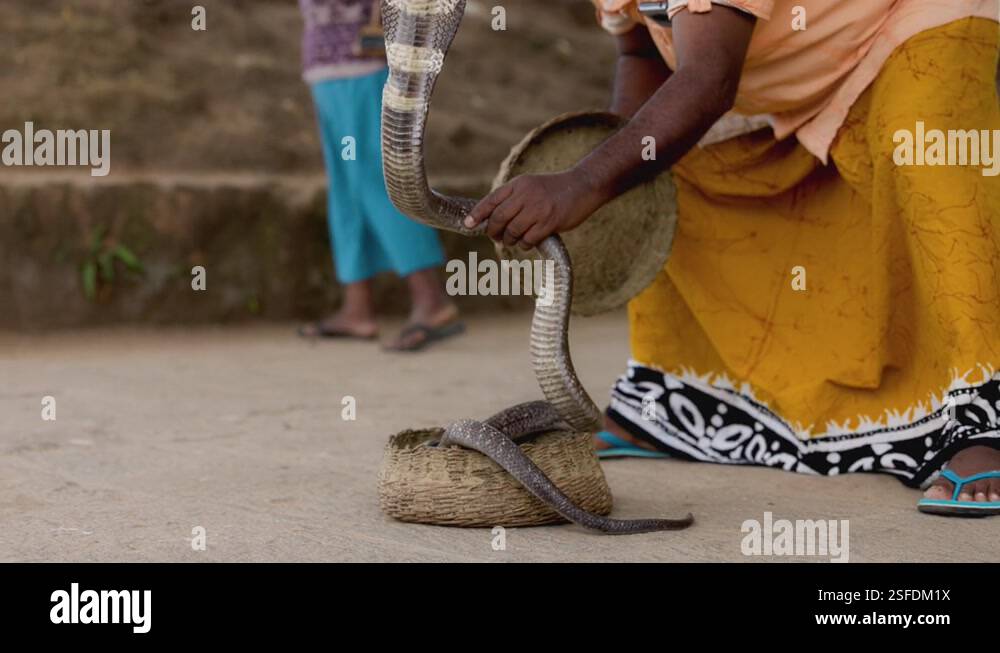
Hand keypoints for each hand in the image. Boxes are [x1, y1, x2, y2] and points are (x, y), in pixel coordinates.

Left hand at [463, 171, 602, 248]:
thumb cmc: (554, 190)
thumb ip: (513, 198)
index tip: (467, 224)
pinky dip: (524, 244)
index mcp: (518, 184)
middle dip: (493, 231)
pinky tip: (528, 242)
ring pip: (512, 231)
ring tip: (514, 240)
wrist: (583, 186)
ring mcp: (538, 209)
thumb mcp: (531, 186)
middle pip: (499, 218)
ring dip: (510, 240)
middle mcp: (525, 195)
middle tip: (496, 237)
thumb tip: (491, 219)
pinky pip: (528, 240)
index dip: (477, 213)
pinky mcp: (549, 222)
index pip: (491, 200)